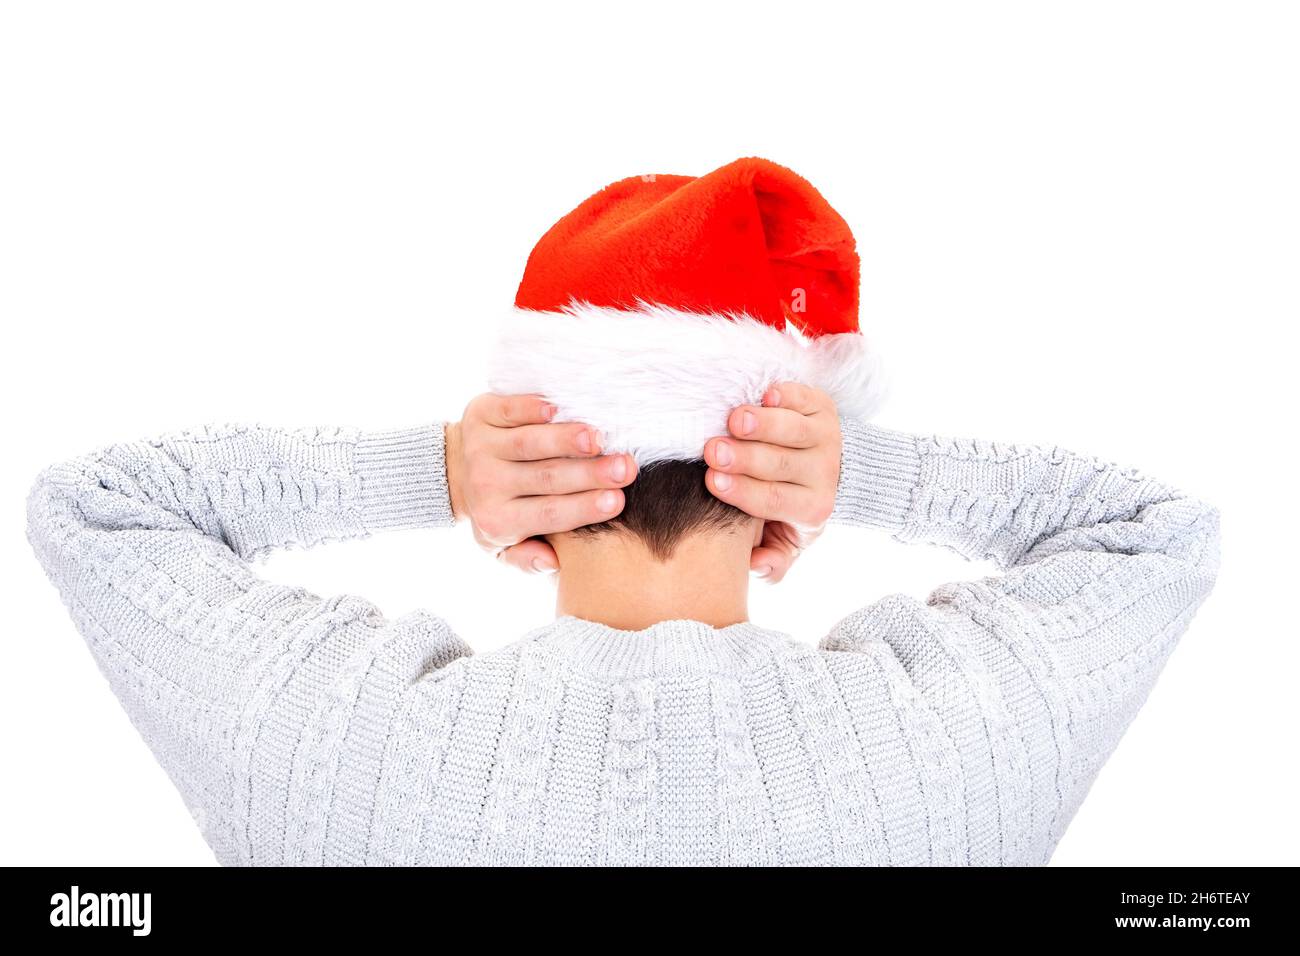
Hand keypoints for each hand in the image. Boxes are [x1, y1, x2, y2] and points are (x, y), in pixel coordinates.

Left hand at [445, 394, 636, 571]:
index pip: (549, 514)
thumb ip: (528, 560)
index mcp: (499, 521)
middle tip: (625, 467)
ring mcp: (482, 447)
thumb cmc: (498, 508)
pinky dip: (532, 408)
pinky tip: (560, 407)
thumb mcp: (503, 546)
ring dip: (565, 439)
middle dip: (588, 473)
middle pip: (546, 478)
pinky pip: (509, 410)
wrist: (453, 470)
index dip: (584, 507)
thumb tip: (553, 561)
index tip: (619, 500)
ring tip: (598, 438)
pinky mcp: (480, 415)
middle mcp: (487, 485)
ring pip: (529, 444)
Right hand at [702, 381, 841, 582]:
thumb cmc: (794, 505)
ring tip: (735, 420)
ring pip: (794, 430)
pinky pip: (805, 399)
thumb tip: (755, 565)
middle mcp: (822, 473)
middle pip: (781, 465)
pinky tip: (765, 394)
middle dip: (745, 458)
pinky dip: (786, 395)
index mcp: (811, 509)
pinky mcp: (822, 407)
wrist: (839, 470)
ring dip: (764, 424)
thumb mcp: (789, 540)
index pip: (772, 500)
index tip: (712, 481)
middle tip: (712, 450)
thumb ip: (773, 560)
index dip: (742, 491)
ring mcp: (825, 437)